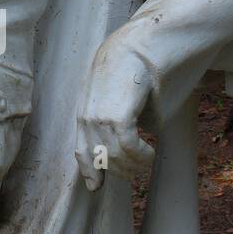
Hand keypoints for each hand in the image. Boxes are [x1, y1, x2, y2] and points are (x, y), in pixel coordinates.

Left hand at [75, 49, 155, 190]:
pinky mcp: (115, 115)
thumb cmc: (132, 69)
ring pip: (114, 157)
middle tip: (139, 171)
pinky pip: (126, 147)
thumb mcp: (118, 97)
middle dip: (122, 170)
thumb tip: (128, 144)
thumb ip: (118, 120)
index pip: (81, 150)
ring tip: (149, 159)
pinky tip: (151, 152)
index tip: (96, 187)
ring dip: (135, 164)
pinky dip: (140, 155)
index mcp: (84, 113)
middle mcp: (86, 118)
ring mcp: (98, 117)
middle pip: (101, 159)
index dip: (89, 171)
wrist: (136, 46)